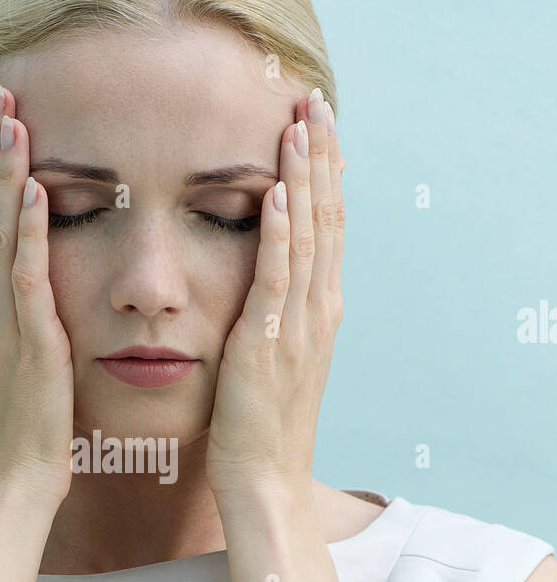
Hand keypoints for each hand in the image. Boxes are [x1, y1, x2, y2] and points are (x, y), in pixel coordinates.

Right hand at [0, 83, 74, 506]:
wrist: (8, 484)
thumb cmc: (15, 431)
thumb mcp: (3, 363)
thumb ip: (5, 317)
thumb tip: (11, 284)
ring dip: (0, 170)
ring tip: (7, 114)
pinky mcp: (28, 344)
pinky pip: (25, 276)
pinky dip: (26, 228)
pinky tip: (34, 187)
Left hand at [205, 88, 343, 501]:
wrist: (262, 479)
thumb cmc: (256, 424)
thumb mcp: (271, 357)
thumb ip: (273, 313)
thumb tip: (265, 276)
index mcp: (317, 309)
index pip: (325, 226)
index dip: (323, 173)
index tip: (315, 124)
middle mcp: (317, 310)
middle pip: (324, 219)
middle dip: (319, 158)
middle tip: (313, 101)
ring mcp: (298, 326)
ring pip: (305, 238)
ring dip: (303, 177)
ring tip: (298, 126)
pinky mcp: (268, 345)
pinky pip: (276, 279)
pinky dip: (278, 233)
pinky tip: (274, 193)